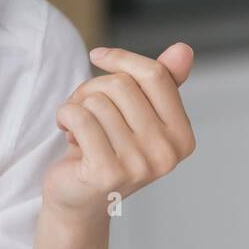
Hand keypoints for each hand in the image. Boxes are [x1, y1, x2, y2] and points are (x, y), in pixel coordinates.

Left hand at [44, 43, 195, 216]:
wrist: (78, 199)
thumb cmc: (106, 150)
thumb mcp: (135, 115)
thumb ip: (160, 83)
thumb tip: (183, 49)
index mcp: (182, 136)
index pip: (156, 75)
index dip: (122, 58)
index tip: (98, 55)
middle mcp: (167, 152)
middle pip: (122, 86)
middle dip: (92, 89)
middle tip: (83, 109)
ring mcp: (139, 165)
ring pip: (98, 101)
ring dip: (76, 106)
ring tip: (77, 127)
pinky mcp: (107, 172)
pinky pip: (80, 117)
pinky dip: (64, 116)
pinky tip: (67, 132)